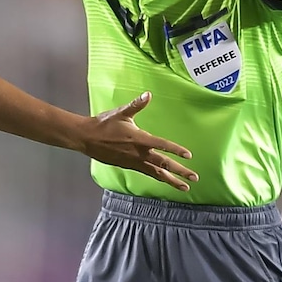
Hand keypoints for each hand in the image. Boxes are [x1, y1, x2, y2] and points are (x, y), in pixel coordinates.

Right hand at [77, 92, 198, 190]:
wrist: (87, 138)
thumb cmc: (104, 124)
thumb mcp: (121, 112)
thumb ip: (136, 104)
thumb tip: (148, 94)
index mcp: (139, 139)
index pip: (161, 145)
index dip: (175, 150)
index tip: (188, 156)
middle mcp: (138, 153)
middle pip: (163, 164)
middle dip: (179, 172)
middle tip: (194, 178)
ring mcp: (134, 162)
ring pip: (156, 173)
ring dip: (171, 180)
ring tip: (185, 187)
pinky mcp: (129, 166)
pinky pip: (148, 173)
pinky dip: (159, 177)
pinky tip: (165, 180)